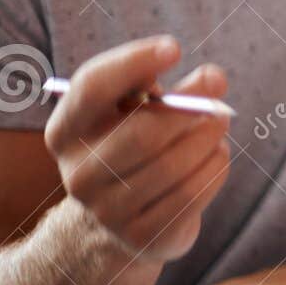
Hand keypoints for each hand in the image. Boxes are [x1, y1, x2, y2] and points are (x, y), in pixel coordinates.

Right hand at [44, 36, 230, 262]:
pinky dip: (215, 166)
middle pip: (143, 133)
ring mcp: (107, 212)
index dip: (133, 62)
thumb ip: (160, 86)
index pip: (91, 88)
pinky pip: (192, 193)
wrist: (121, 220)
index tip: (174, 47)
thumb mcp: (129, 112)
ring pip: (174, 165)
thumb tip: (211, 80)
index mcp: (66, 132)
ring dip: (208, 136)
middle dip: (190, 105)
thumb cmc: (132, 145)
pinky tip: (217, 154)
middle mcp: (77, 175)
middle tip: (217, 82)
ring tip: (219, 122)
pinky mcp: (143, 237)